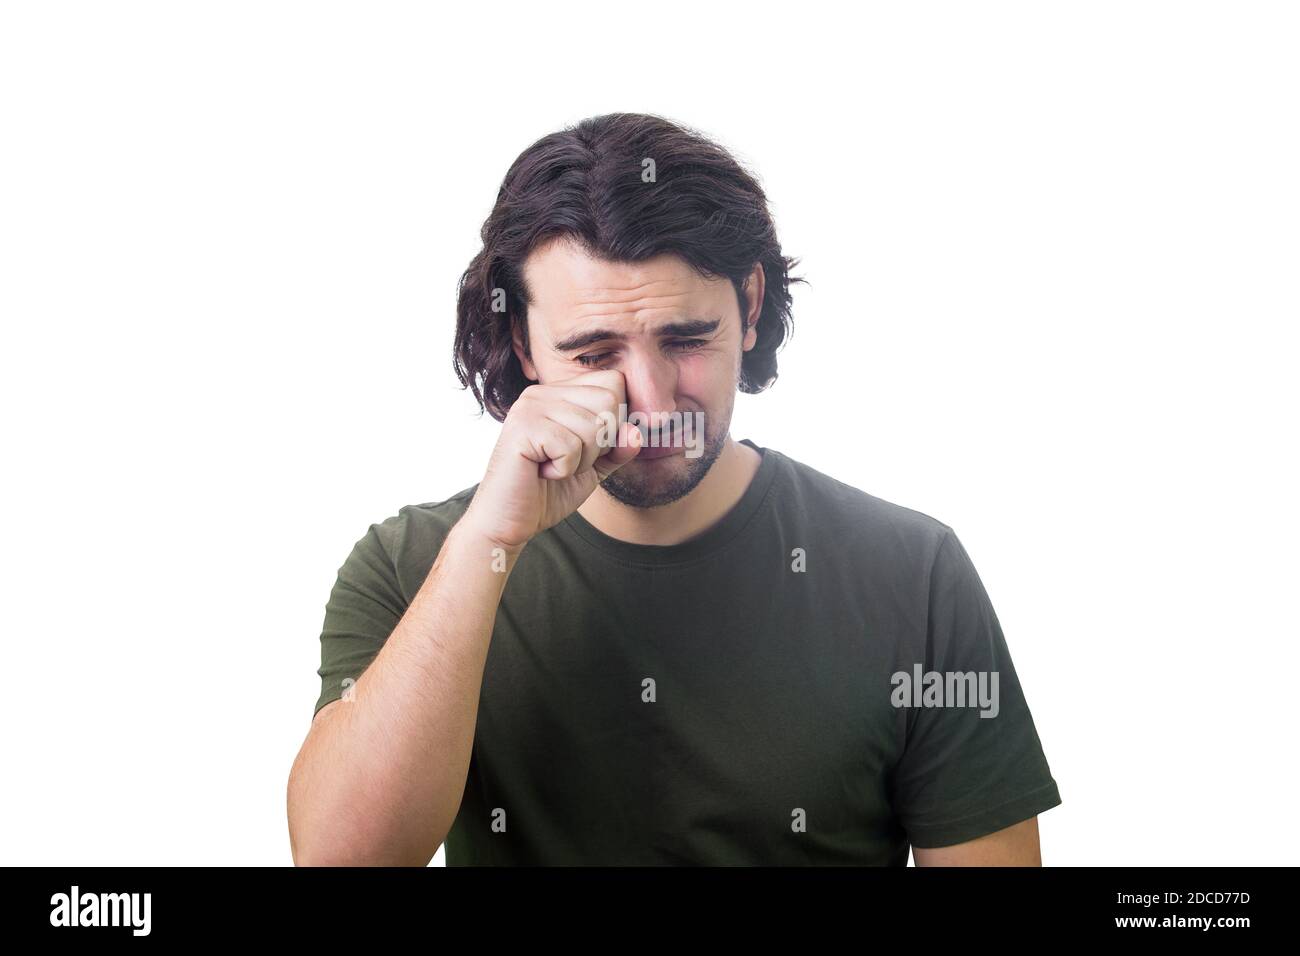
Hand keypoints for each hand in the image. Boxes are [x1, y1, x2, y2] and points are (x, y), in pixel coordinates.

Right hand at [459, 369, 641, 551]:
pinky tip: (542, 472)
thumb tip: (636, 431)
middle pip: (609, 400)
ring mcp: (530, 407)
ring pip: (593, 425)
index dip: (616, 422)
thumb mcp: (595, 468)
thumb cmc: (547, 493)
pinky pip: (571, 446)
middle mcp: (543, 393)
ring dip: (581, 460)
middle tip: (568, 460)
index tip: (589, 449)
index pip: (614, 383)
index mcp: (559, 394)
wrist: (507, 522)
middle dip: (600, 443)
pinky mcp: (522, 428)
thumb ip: (618, 448)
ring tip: (552, 467)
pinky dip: (564, 469)